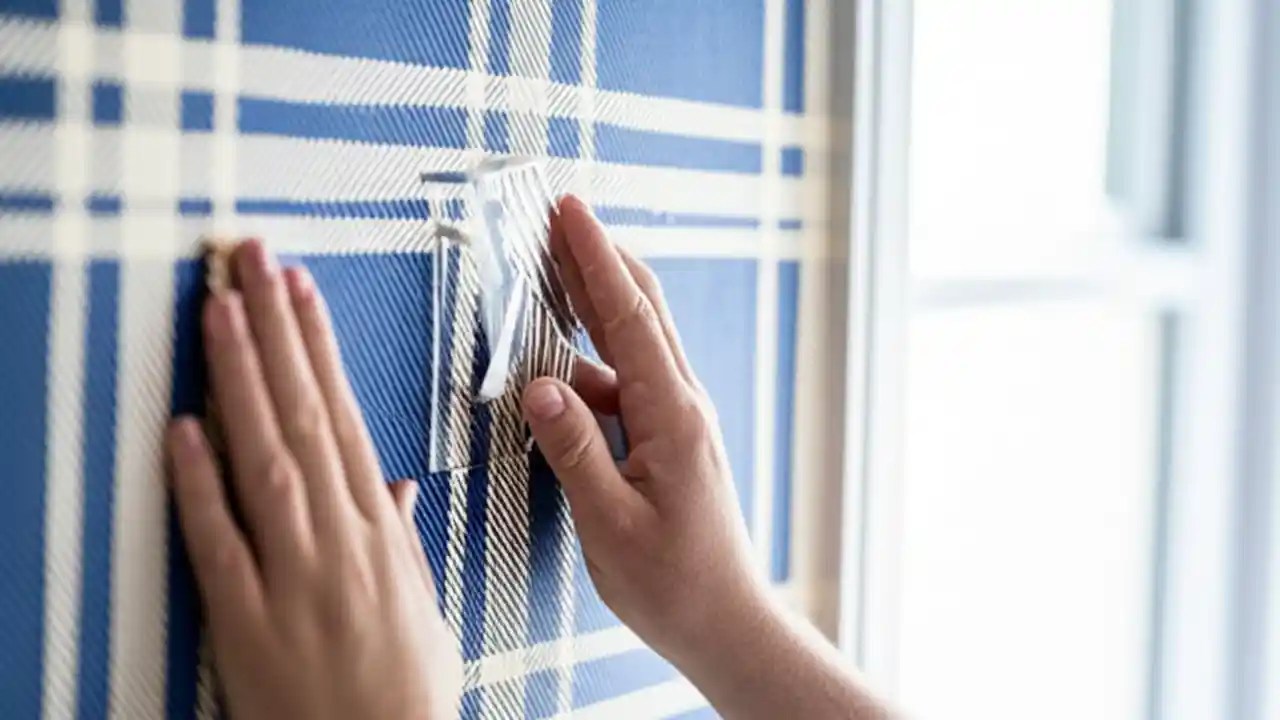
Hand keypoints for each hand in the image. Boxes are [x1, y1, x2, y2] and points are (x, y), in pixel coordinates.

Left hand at [165, 240, 461, 718]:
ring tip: (219, 309)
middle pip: (303, 416)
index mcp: (380, 533)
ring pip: (265, 458)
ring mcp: (294, 575)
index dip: (320, 348)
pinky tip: (182, 427)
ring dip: (241, 378)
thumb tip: (398, 487)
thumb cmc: (403, 692)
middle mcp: (341, 540)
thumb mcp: (421, 608)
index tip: (301, 291)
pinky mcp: (248, 620)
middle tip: (252, 263)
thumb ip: (402, 541)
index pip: (346, 417)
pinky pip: (219, 541)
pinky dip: (198, 483)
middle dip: (276, 331)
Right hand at [526, 198, 890, 719]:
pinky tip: (555, 364)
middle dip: (597, 259)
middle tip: (558, 215)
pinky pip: (625, 384)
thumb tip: (539, 383)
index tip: (568, 210)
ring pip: (633, 344)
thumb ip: (574, 451)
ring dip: (593, 303)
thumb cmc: (672, 584)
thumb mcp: (611, 523)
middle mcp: (681, 406)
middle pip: (639, 312)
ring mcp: (678, 421)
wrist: (725, 623)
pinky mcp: (668, 441)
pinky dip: (589, 360)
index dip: (596, 258)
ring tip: (547, 270)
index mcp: (672, 416)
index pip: (629, 317)